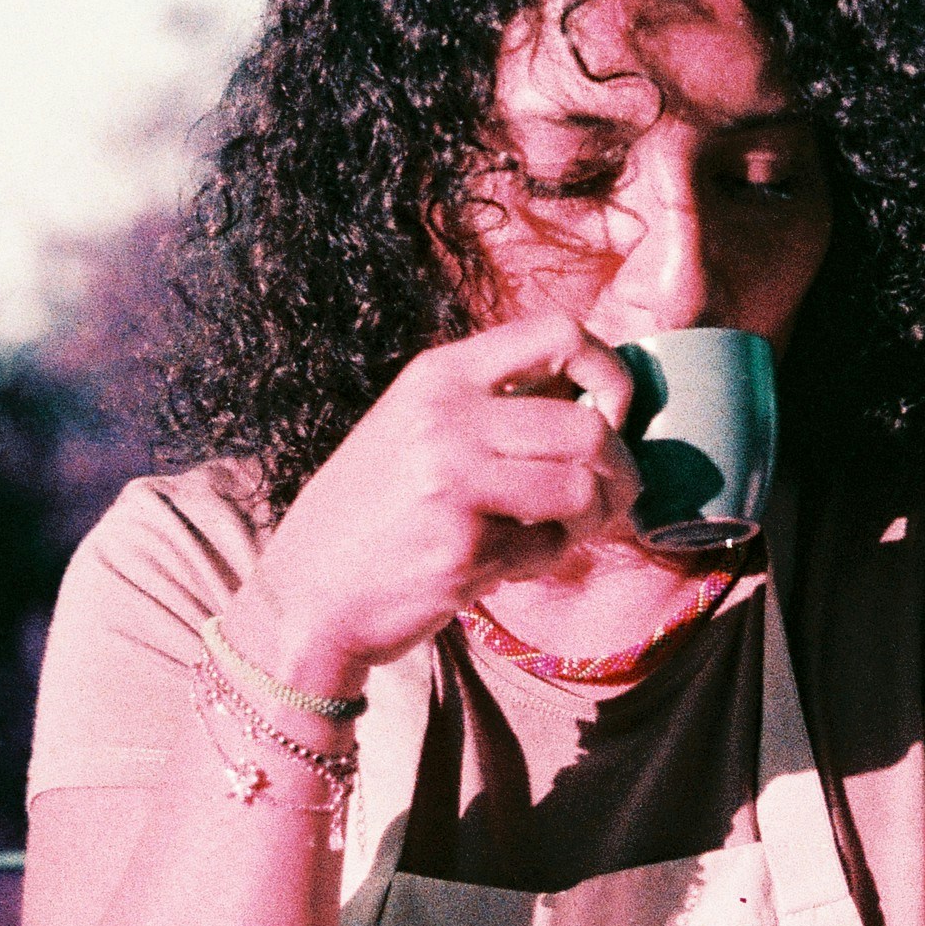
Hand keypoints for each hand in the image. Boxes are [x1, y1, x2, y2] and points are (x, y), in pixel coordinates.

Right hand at [240, 313, 642, 686]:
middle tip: (608, 496)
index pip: (561, 332)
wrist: (306, 593)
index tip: (608, 414)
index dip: (610, 371)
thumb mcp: (419, 426)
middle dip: (618, 470)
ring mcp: (454, 482)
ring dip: (592, 518)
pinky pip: (549, 547)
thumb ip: (496, 404)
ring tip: (564, 530)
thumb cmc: (377, 510)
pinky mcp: (464, 548)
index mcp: (440, 374)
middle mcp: (447, 417)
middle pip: (588, 426)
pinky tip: (507, 562)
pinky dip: (544, 559)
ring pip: (583, 489)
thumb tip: (602, 400)